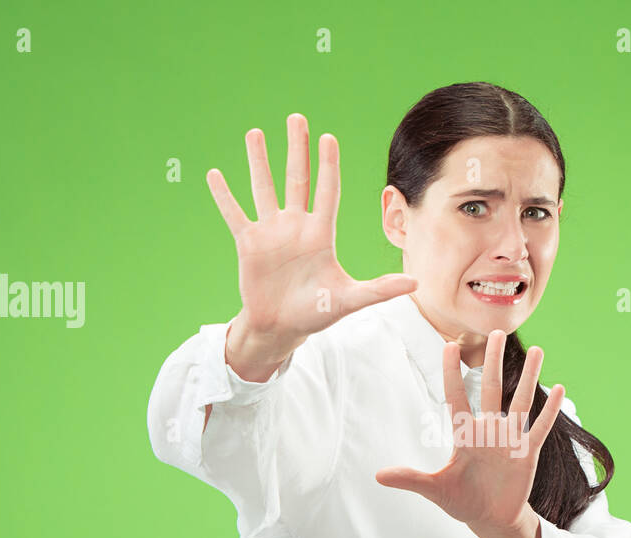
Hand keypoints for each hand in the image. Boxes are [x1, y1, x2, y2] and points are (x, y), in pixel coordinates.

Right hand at [206, 114, 417, 349]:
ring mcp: (271, 232)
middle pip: (297, 179)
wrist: (283, 328)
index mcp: (321, 234)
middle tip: (296, 118)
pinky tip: (215, 175)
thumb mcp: (350, 300)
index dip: (328, 165)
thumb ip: (379, 289)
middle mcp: (296, 226)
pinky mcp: (249, 243)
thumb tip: (415, 284)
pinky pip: (234, 214)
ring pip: (264, 188)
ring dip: (259, 161)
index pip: (327, 192)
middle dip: (297, 149)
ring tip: (254, 132)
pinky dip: (224, 196)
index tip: (328, 138)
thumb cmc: (317, 312)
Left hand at [375, 330, 564, 531]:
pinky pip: (541, 427)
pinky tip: (559, 388)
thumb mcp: (436, 490)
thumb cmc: (462, 502)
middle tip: (496, 332)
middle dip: (493, 361)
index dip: (451, 373)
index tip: (448, 346)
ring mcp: (510, 439)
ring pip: (521, 401)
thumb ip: (411, 480)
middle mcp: (488, 430)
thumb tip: (378, 476)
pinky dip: (550, 409)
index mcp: (464, 435)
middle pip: (492, 388)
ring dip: (530, 376)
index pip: (456, 397)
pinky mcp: (528, 452)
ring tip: (538, 350)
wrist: (491, 519)